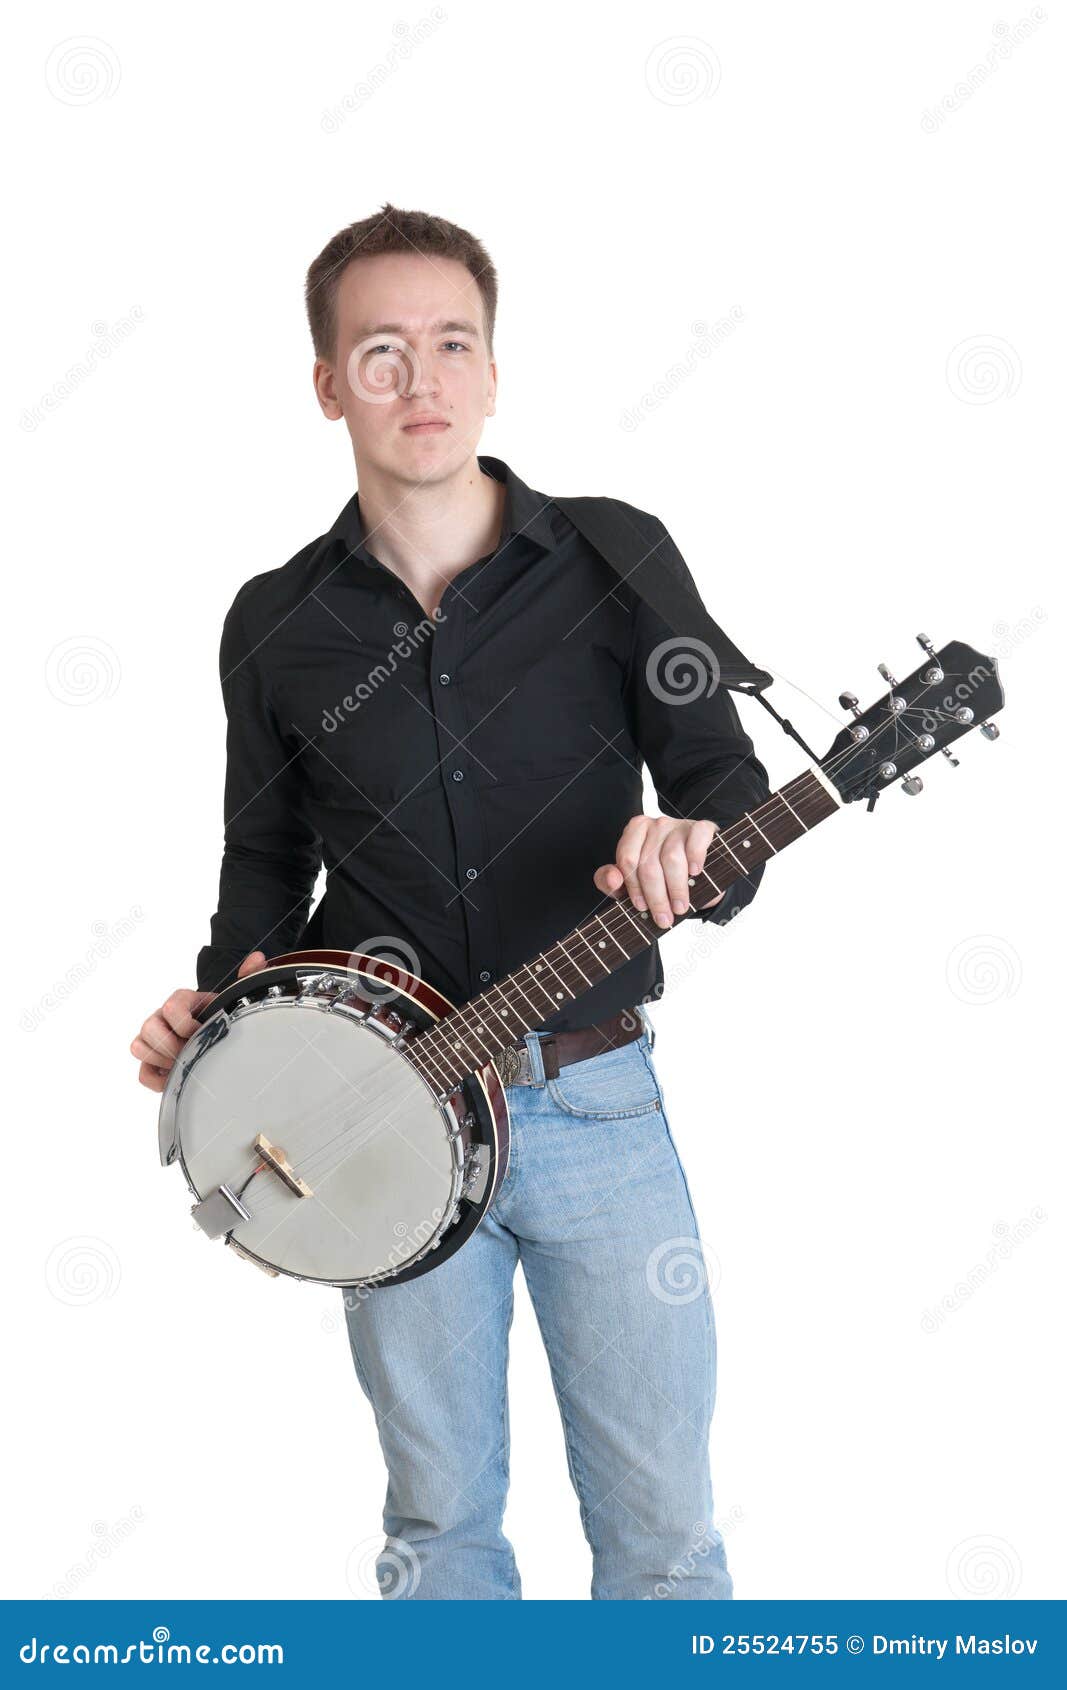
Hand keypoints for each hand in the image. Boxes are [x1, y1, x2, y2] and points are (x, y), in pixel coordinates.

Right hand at [131, 951, 266, 1092]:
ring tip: (185, 1063)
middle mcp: (160, 1017)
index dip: (185, 1023)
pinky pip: (142, 1073)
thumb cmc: (218, 1013)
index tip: (201, 1031)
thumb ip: (246, 977)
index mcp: (180, 1000)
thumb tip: (258, 959)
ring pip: (139, 1047)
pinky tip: (178, 1078)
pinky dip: (158, 1080)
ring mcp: (151, 1038)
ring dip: (163, 1060)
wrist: (209, 1026)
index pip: (171, 1007)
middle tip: (192, 1052)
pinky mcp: (149, 1059)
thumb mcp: (231, 996)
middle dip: (172, 1045)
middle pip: (149, 1028)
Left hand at [593, 817, 724, 929]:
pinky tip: (695, 871)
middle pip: (649, 863)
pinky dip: (696, 856)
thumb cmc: (661, 873)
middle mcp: (656, 825)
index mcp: (634, 831)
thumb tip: (612, 879)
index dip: (634, 887)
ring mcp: (679, 825)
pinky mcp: (702, 828)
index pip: (628, 860)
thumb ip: (609, 880)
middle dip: (656, 896)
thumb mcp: (631, 880)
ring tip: (679, 907)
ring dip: (676, 888)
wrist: (697, 870)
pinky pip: (697, 839)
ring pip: (672, 859)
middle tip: (664, 918)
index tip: (642, 908)